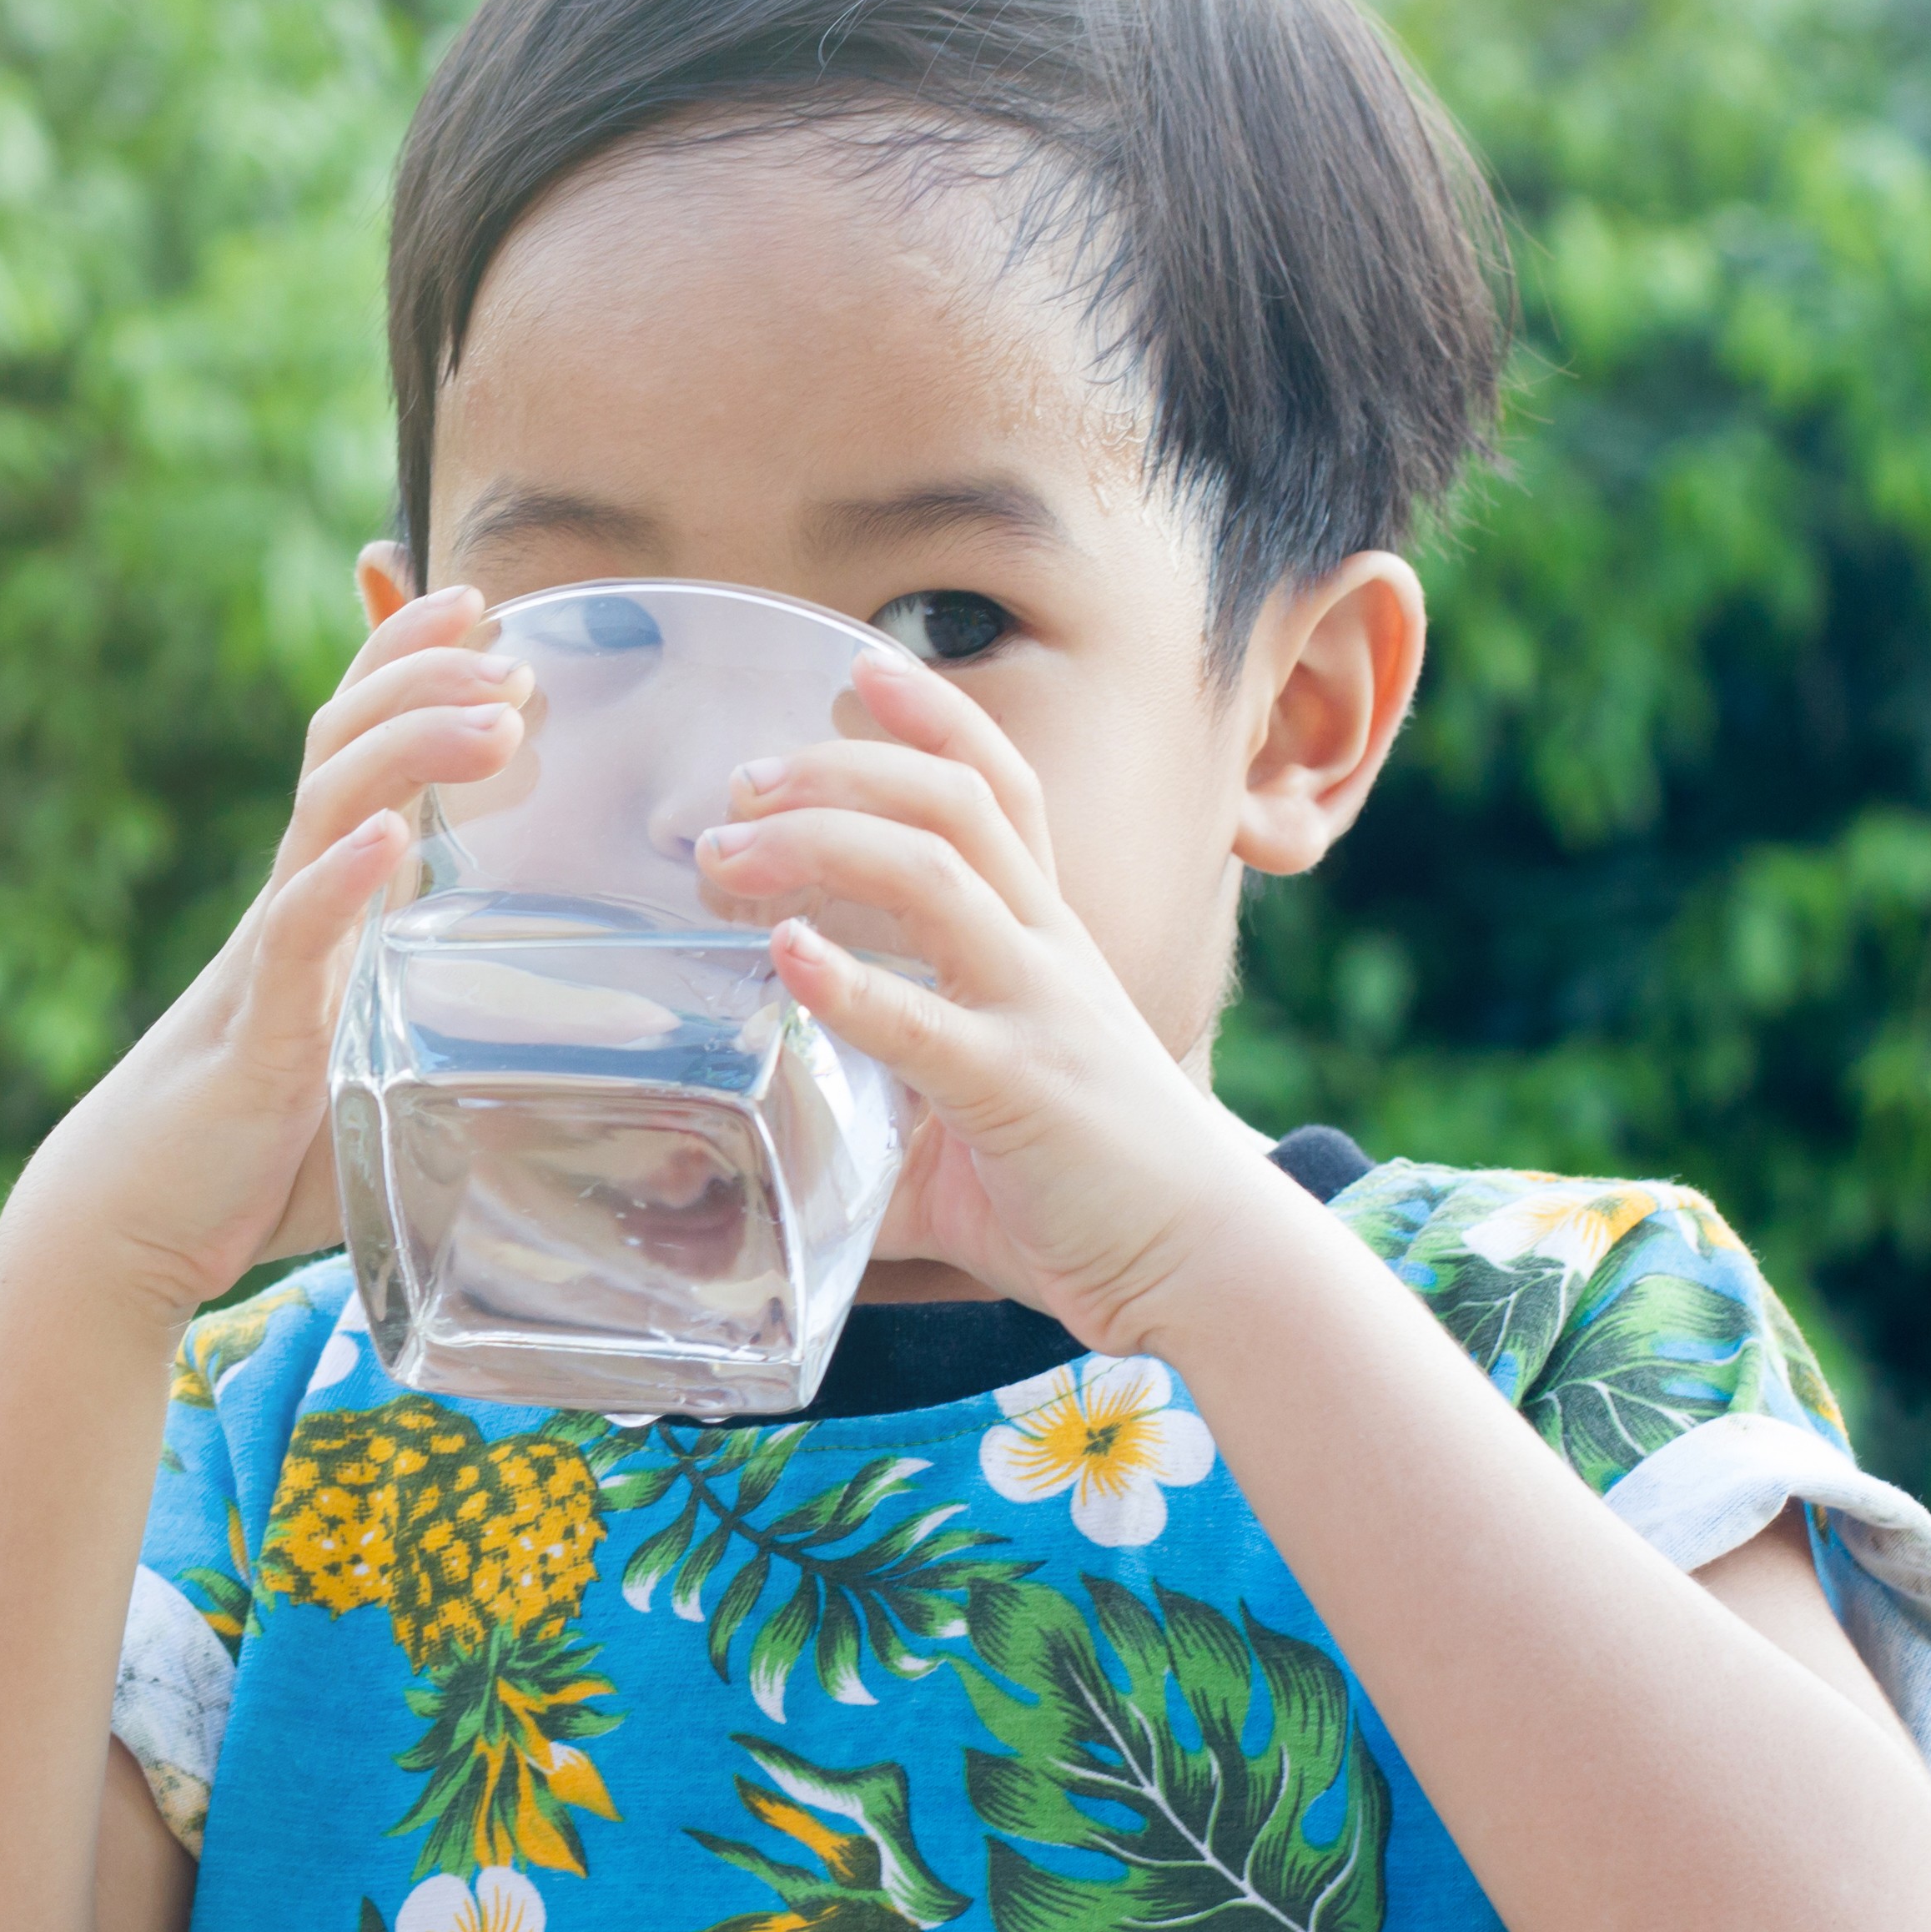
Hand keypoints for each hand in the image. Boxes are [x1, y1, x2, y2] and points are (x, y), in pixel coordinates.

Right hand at [9, 583, 527, 1325]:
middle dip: (421, 676)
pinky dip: (339, 882)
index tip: (489, 616)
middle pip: (342, 748)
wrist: (129, 1226)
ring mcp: (272, 962)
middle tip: (504, 638)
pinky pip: (295, 939)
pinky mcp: (259, 1037)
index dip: (412, 667)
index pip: (361, 749)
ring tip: (491, 714)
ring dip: (409, 750)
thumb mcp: (386, 1081)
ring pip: (326, 814)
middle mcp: (295, 907)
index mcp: (324, 903)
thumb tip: (621, 1086)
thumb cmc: (259, 1161)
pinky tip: (385, 840)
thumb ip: (470, 1056)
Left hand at [689, 650, 1279, 1356]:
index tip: (861, 666)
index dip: (936, 717)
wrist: (1205, 1266)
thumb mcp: (963, 1130)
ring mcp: (1036, 1011)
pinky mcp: (1021, 1089)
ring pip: (934, 876)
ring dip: (818, 846)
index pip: (1000, 788)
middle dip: (840, 767)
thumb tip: (769, 1145)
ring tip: (725, 857)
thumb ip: (874, 1114)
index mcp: (1042, 940)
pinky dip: (851, 981)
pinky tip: (786, 955)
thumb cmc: (1085, 1196)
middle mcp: (1046, 950)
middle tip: (741, 784)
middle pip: (951, 802)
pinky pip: (926, 1023)